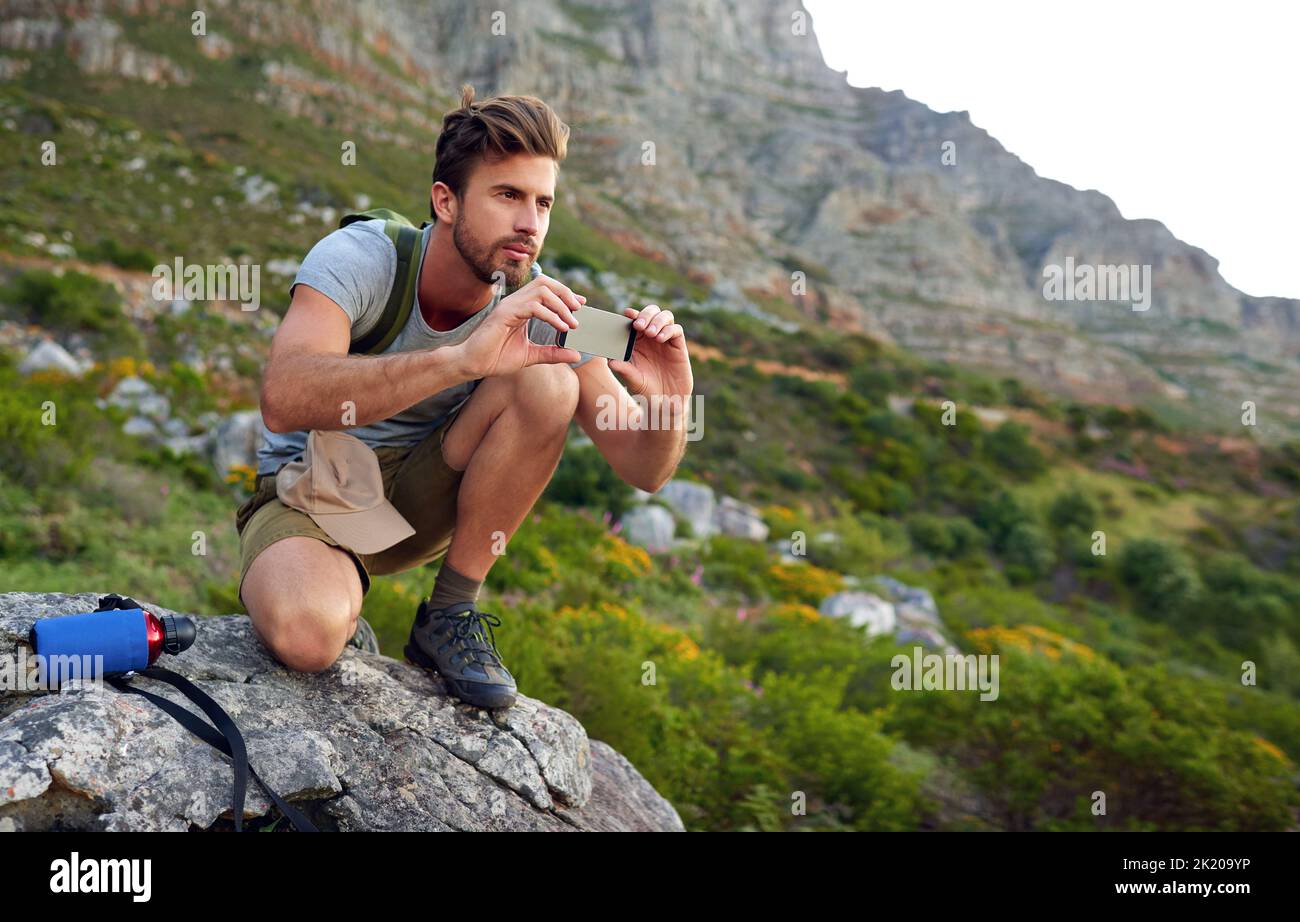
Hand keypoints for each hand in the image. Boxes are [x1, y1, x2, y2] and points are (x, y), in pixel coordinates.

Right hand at [458, 274, 585, 377]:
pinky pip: (533, 306)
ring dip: (561, 305)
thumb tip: (575, 355)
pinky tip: (561, 327)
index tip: (581, 304)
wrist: (472, 364)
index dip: (565, 293)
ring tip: (572, 323)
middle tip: (578, 310)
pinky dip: (551, 315)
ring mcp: (509, 305)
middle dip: (565, 293)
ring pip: (541, 291)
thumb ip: (552, 353)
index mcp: (521, 308)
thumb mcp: (530, 356)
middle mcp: (515, 302)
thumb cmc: (495, 358)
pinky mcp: (505, 314)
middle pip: (545, 282)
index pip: (546, 290)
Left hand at [607, 304, 692, 399]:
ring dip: (657, 321)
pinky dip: (668, 330)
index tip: (627, 313)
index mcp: (637, 340)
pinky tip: (660, 339)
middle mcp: (651, 337)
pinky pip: (676, 330)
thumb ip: (623, 369)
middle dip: (645, 314)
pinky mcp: (678, 345)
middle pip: (651, 312)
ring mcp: (665, 339)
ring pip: (665, 317)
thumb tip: (610, 361)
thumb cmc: (645, 389)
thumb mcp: (632, 379)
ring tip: (650, 333)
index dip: (632, 314)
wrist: (665, 402)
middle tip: (639, 325)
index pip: (635, 320)